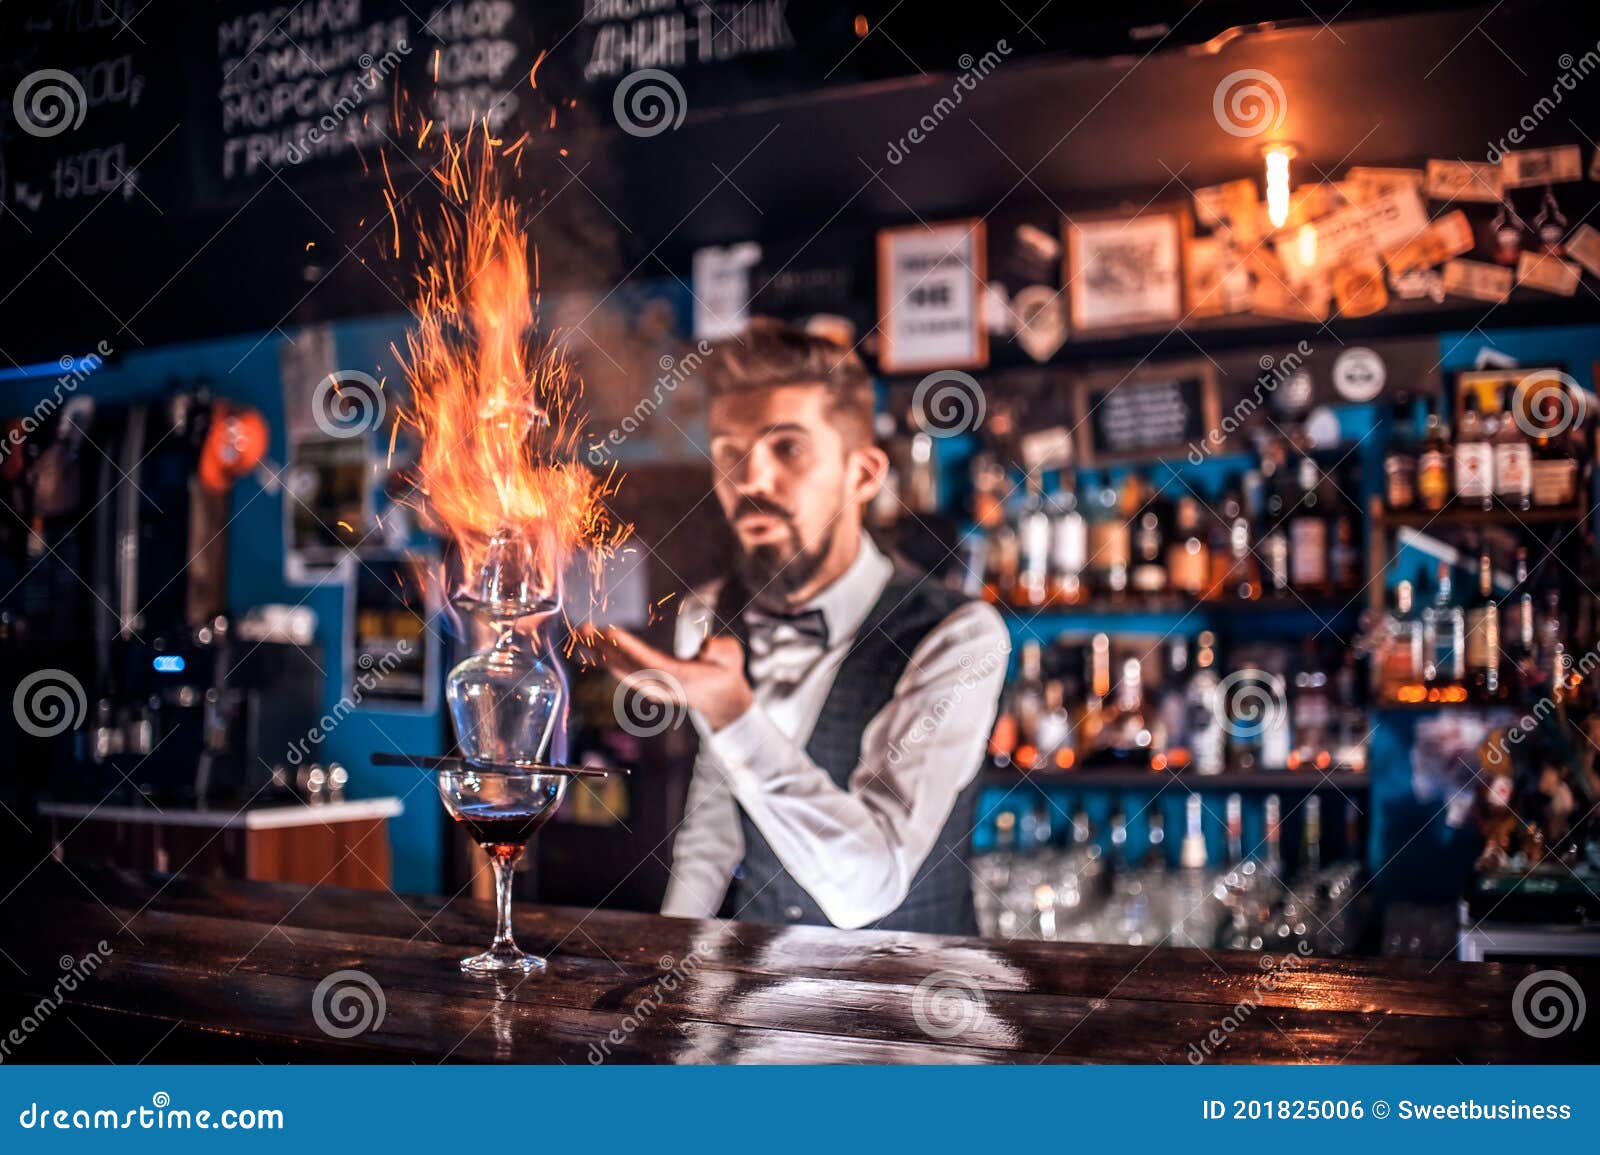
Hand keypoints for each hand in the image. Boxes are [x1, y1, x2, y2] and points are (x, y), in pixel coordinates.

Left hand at [590, 625, 753, 732]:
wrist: (721, 699)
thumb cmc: (725, 671)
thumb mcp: (731, 657)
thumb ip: (720, 650)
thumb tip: (705, 647)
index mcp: (682, 678)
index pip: (651, 662)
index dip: (630, 648)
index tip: (611, 632)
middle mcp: (662, 685)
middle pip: (629, 666)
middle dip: (605, 647)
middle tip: (584, 628)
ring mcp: (652, 687)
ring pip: (621, 669)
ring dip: (599, 652)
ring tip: (581, 634)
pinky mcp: (646, 684)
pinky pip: (621, 671)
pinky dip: (605, 658)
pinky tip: (590, 648)